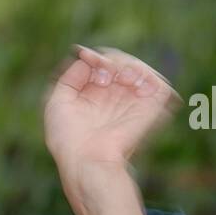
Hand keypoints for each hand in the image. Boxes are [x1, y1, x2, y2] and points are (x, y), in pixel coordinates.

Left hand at [44, 45, 181, 171]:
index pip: (102, 65)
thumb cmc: (68, 138)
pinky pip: (159, 83)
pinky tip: (129, 81)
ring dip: (127, 65)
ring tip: (116, 78)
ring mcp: (134, 103)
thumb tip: (88, 58)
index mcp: (95, 97)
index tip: (85, 55)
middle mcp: (115, 99)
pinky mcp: (151, 109)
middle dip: (110, 60)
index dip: (95, 57)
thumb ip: (70, 77)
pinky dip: (145, 74)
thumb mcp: (57, 102)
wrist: (87, 159)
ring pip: (139, 69)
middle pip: (121, 63)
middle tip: (101, 73)